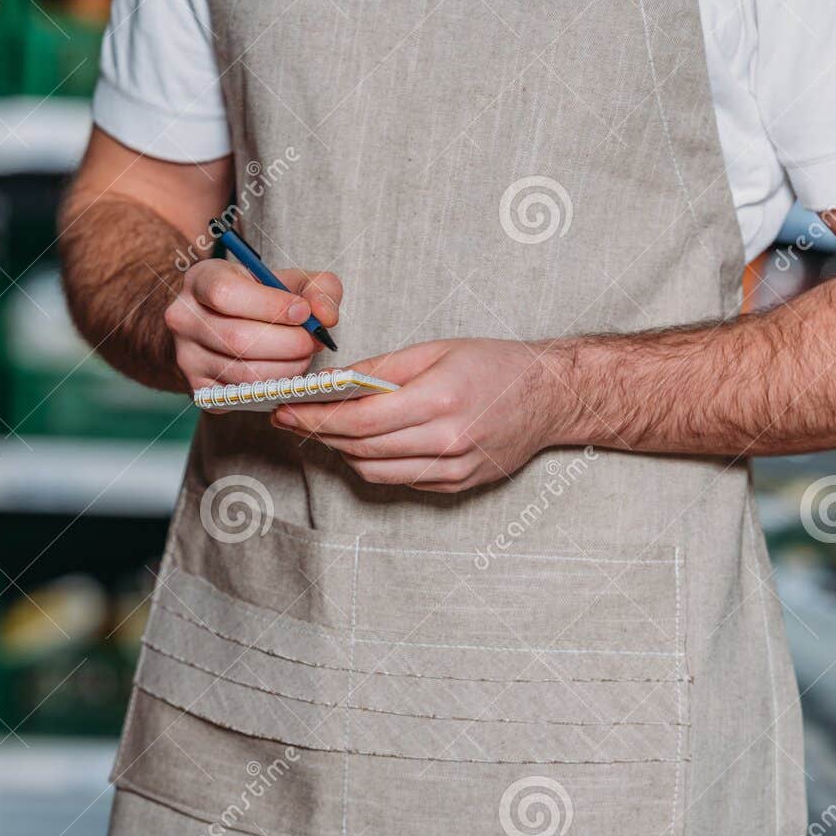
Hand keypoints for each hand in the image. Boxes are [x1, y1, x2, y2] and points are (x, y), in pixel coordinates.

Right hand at [165, 260, 341, 389]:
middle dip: (287, 344)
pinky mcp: (198, 389)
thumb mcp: (289, 280)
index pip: (226, 294)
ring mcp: (187, 357)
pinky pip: (242, 396)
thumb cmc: (262, 298)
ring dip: (285, 369)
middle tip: (312, 342)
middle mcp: (184, 318)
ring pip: (242, 372)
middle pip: (237, 339)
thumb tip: (325, 318)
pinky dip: (273, 389)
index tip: (303, 312)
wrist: (225, 324)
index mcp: (200, 280)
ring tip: (303, 357)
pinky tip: (285, 374)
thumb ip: (319, 288)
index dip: (271, 306)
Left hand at [272, 339, 568, 492]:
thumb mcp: (435, 350)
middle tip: (293, 418)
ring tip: (328, 430)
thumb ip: (381, 369)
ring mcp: (452, 468)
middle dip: (320, 434)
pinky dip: (376, 464)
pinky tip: (367, 444)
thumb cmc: (496, 365)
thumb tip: (335, 382)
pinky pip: (400, 480)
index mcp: (439, 400)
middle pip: (361, 448)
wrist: (550, 397)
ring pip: (375, 472)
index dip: (314, 418)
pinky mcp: (456, 485)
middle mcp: (446, 440)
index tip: (285, 410)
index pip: (358, 420)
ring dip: (344, 452)